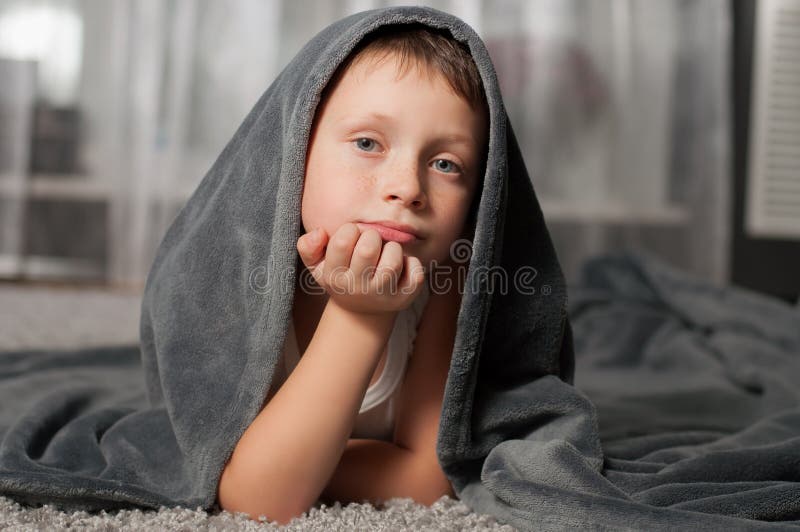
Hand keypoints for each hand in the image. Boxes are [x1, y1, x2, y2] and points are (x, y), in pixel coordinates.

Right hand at [296, 223, 424, 314]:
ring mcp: (382, 296)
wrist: (361, 312)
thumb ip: (308, 246)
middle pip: (369, 248)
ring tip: (386, 253)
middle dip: (372, 236)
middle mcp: (357, 288)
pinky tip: (402, 266)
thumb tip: (320, 232)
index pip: (342, 241)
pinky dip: (412, 264)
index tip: (353, 236)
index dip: (351, 230)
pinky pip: (415, 274)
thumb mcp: (317, 265)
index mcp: (334, 276)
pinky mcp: (404, 299)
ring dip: (392, 248)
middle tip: (371, 242)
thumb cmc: (340, 276)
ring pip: (393, 260)